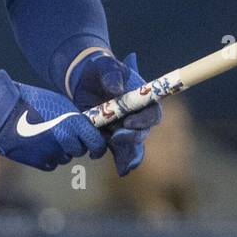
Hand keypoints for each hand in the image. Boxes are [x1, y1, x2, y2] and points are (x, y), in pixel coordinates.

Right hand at [0, 70, 107, 170]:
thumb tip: (86, 130)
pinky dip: (47, 157)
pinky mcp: (38, 161)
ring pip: (64, 158)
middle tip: (63, 135)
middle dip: (75, 145)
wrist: (2, 110)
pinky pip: (51, 164)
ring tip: (44, 135)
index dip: (98, 148)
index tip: (96, 150)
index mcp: (73, 122)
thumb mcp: (59, 103)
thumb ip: (75, 119)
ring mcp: (52, 152)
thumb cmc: (30, 102)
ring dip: (60, 151)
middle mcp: (66, 139)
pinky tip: (37, 144)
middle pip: (79, 151)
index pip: (97, 144)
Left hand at [70, 51, 160, 175]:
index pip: (152, 112)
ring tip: (124, 167)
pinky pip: (119, 152)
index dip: (144, 120)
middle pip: (143, 133)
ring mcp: (125, 128)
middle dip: (132, 139)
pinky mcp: (111, 136)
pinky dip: (121, 161)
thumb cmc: (100, 69)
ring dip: (129, 157)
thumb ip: (112, 74)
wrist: (84, 79)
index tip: (128, 122)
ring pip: (132, 146)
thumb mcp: (105, 66)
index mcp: (143, 98)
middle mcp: (138, 115)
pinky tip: (121, 171)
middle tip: (116, 138)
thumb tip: (116, 89)